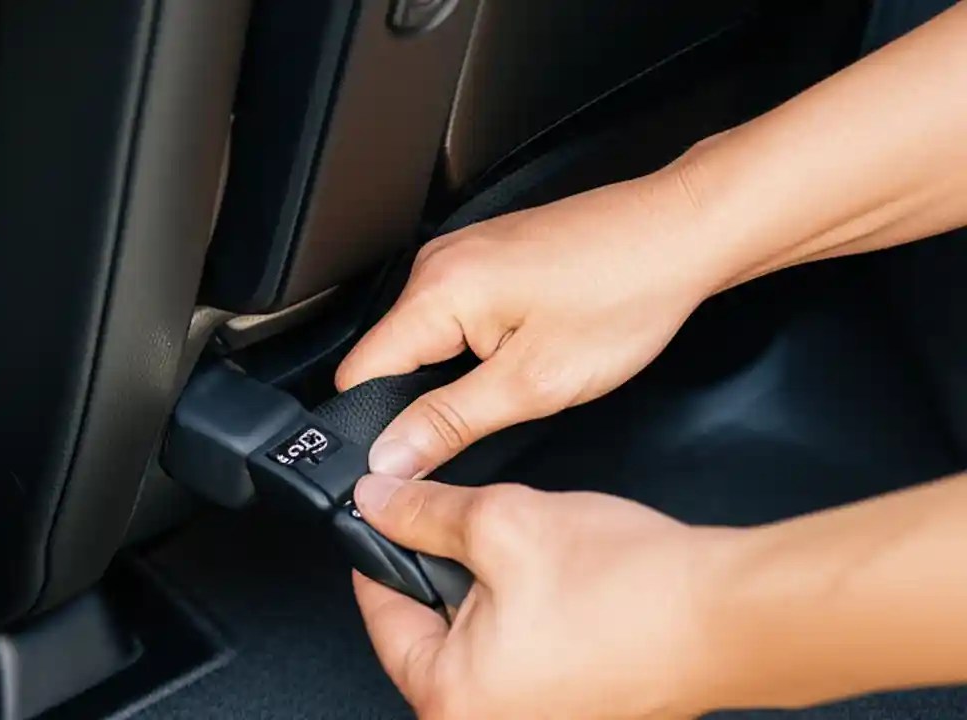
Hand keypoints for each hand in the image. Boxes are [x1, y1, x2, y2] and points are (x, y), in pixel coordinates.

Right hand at [335, 168, 729, 478]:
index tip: (408, 462)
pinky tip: (528, 348)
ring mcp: (462, 255)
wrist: (683, 234)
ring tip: (521, 374)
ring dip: (456, 372)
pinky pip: (453, 315)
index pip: (359, 374)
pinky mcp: (486, 257)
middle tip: (490, 415)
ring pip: (424, 338)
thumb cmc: (626, 294)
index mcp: (437, 291)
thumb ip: (449, 423)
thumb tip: (390, 456)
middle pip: (388, 357)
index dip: (376, 426)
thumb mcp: (534, 383)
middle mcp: (437, 264)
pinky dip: (477, 345)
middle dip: (424, 400)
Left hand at [352, 474, 730, 719]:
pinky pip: (522, 656)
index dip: (379, 552)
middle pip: (429, 630)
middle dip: (444, 571)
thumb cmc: (629, 592)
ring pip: (478, 639)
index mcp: (448, 698)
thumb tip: (380, 502)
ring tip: (533, 559)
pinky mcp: (571, 711)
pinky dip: (528, 615)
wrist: (726, 615)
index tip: (383, 519)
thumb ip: (423, 512)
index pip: (380, 616)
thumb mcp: (499, 522)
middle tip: (473, 531)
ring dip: (491, 592)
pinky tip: (562, 587)